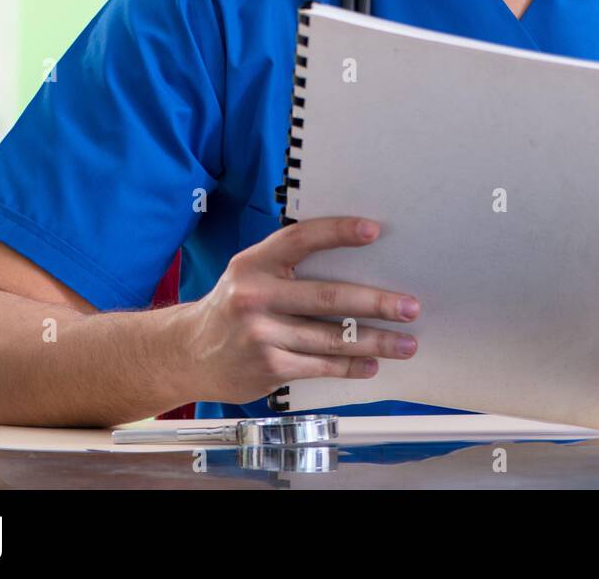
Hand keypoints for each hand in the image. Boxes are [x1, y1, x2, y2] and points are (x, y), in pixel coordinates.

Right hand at [179, 216, 419, 404]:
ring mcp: (261, 334)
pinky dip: (351, 366)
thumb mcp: (251, 272)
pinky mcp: (268, 367)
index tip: (374, 230)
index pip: (301, 239)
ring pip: (332, 339)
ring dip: (376, 341)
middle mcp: (255, 296)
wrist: (188, 352)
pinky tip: (373, 363)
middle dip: (377, 303)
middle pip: (328, 297)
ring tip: (407, 343)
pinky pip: (320, 366)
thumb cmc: (235, 305)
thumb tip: (357, 261)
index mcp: (254, 262)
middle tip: (410, 306)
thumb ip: (290, 265)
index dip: (338, 232)